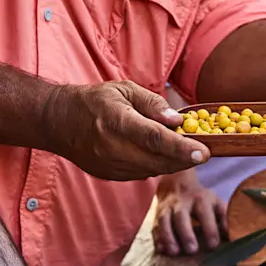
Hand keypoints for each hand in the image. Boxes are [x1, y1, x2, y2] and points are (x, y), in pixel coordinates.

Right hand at [44, 81, 205, 180]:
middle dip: (185, 158)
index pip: (154, 138)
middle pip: (158, 160)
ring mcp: (110, 165)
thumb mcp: (124, 89)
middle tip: (204, 151)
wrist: (60, 122)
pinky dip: (156, 165)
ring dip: (172, 162)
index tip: (205, 152)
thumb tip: (178, 120)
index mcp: (117, 120)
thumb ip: (153, 104)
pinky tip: (160, 154)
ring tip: (184, 149)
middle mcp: (113, 147)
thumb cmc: (96, 101)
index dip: (182, 147)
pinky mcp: (110, 175)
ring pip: (152, 170)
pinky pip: (142, 174)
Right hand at [153, 168, 227, 255]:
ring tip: (174, 252)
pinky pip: (154, 227)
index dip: (210, 229)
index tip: (213, 245)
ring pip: (164, 221)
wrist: (177, 185)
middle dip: (186, 233)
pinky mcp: (156, 216)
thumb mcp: (216, 204)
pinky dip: (157, 239)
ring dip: (168, 237)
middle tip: (192, 251)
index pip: (205, 213)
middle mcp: (182, 202)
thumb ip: (224, 219)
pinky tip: (161, 250)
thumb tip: (233, 235)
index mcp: (201, 199)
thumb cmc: (202, 201)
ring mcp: (167, 208)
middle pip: (181, 216)